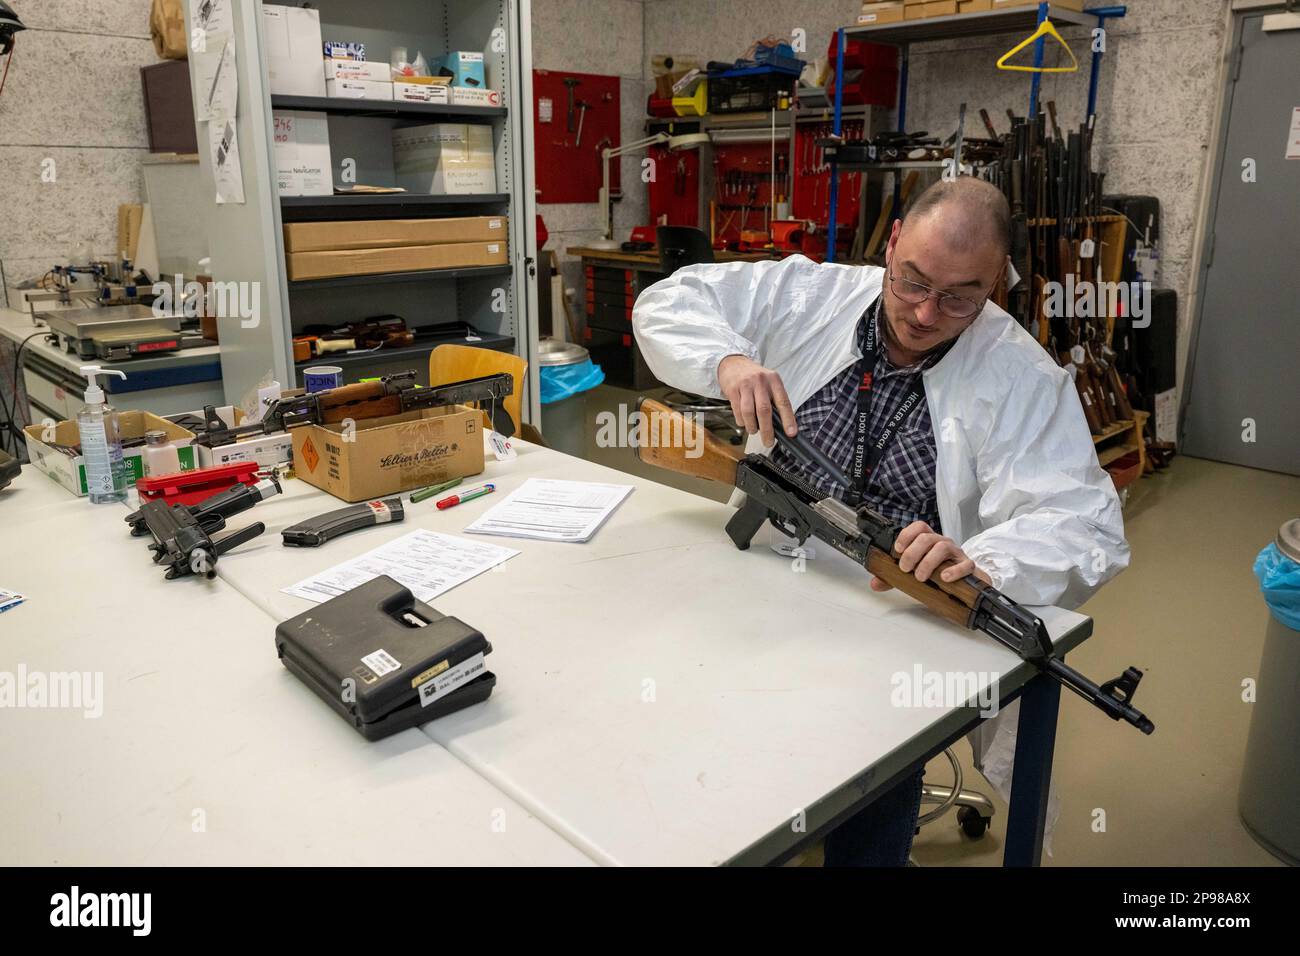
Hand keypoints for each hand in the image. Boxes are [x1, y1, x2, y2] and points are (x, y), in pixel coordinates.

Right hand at [717, 354, 796, 447]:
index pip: (783, 402)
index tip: (791, 433)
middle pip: (764, 410)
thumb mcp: (768, 382)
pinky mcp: (733, 390)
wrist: (733, 364)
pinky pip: (737, 411)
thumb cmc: (754, 377)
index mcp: (774, 380)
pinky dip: (741, 421)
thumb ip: (774, 399)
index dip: (788, 419)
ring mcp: (745, 385)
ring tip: (753, 430)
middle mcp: (760, 381)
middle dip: (767, 430)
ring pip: (749, 412)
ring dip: (752, 426)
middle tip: (768, 442)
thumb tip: (781, 424)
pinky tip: (744, 422)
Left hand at [869, 520, 992, 592]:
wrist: (964, 585)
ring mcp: (956, 554)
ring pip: (943, 547)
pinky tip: (944, 578)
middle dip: (913, 553)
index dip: (906, 535)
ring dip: (928, 562)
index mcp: (929, 541)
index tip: (897, 550)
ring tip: (920, 577)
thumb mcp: (914, 574)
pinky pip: (965, 564)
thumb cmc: (936, 575)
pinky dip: (954, 570)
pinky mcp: (968, 566)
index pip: (919, 527)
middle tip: (905, 569)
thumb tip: (874, 583)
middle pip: (927, 537)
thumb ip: (894, 578)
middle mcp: (942, 543)